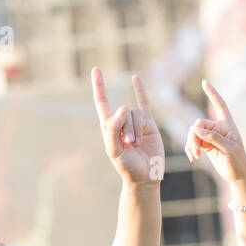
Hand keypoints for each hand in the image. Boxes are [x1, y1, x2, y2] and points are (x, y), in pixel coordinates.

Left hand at [91, 67, 163, 186]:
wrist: (145, 176)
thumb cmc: (127, 166)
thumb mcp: (115, 150)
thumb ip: (114, 129)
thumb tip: (122, 108)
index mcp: (108, 127)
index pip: (102, 102)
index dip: (100, 87)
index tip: (97, 70)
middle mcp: (121, 121)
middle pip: (123, 111)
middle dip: (127, 128)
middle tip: (130, 144)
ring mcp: (135, 121)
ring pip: (136, 113)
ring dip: (137, 130)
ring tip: (137, 145)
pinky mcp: (149, 123)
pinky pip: (144, 102)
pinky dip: (140, 90)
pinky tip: (136, 78)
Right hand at [185, 79, 245, 184]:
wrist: (237, 175)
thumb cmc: (238, 161)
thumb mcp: (229, 149)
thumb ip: (214, 139)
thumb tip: (198, 131)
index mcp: (227, 124)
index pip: (219, 104)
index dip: (212, 93)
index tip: (204, 82)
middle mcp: (218, 128)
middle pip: (199, 124)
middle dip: (194, 136)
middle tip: (196, 150)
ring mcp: (210, 136)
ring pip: (193, 133)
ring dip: (191, 144)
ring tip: (194, 156)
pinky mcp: (206, 146)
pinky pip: (193, 142)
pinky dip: (190, 148)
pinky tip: (192, 158)